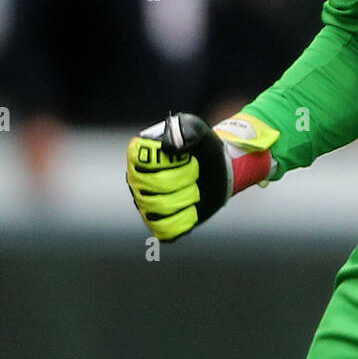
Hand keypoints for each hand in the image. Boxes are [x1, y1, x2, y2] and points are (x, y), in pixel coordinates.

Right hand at [126, 111, 278, 240]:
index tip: (185, 154)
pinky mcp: (161, 223)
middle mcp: (137, 182)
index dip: (169, 161)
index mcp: (139, 156)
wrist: (220, 168)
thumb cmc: (202, 146)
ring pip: (159, 210)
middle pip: (154, 188)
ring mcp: (147, 204)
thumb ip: (185, 129)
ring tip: (195, 187)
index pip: (140, 162)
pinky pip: (166, 230)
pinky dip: (185, 219)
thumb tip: (172, 146)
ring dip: (187, 198)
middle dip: (183, 177)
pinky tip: (193, 208)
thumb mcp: (197, 129)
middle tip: (195, 170)